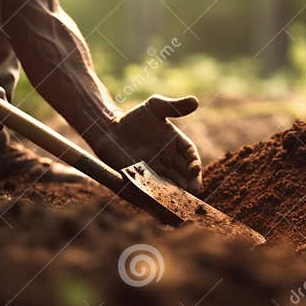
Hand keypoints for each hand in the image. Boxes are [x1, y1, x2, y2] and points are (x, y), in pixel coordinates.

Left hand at [89, 95, 203, 193]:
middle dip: (190, 184)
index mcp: (177, 144)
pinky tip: (164, 204)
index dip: (194, 163)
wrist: (110, 129)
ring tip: (181, 202)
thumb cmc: (134, 116)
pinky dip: (160, 198)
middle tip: (194, 191)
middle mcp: (170, 160)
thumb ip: (174, 106)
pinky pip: (155, 191)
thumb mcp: (155, 107)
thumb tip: (195, 101)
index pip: (191, 156)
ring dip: (177, 194)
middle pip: (185, 174)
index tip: (195, 169)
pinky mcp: (144, 180)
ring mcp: (157, 171)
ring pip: (172, 185)